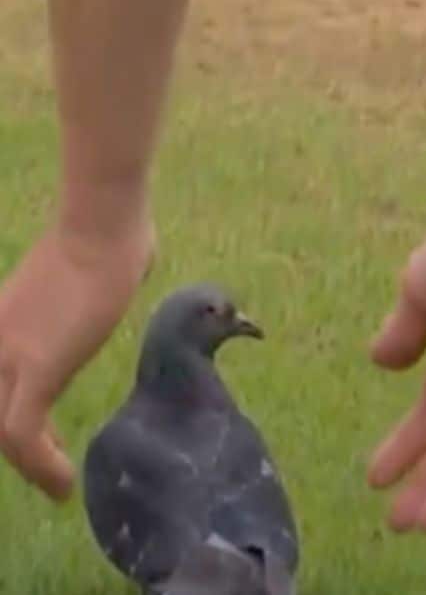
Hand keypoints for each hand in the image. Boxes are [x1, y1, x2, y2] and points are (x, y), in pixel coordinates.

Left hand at [0, 218, 151, 499]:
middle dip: (21, 450)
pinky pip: (23, 433)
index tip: (45, 438)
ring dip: (32, 466)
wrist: (104, 226)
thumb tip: (127, 271)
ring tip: (60, 485)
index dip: (12, 420)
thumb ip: (92, 290)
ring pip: (2, 431)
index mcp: (1, 326)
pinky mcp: (36, 368)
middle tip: (51, 470)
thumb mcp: (88, 275)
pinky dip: (41, 466)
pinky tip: (64, 483)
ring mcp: (7, 356)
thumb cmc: (111, 236)